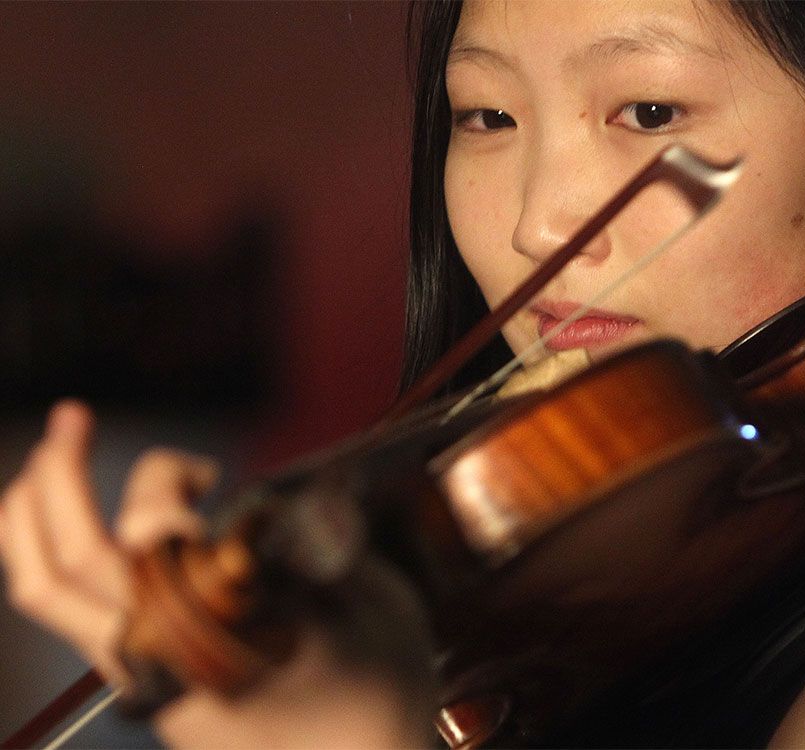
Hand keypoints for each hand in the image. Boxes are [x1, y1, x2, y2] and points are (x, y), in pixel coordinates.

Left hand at [0, 401, 432, 747]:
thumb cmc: (379, 692)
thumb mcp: (376, 602)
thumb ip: (320, 542)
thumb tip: (265, 509)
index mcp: (218, 632)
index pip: (152, 537)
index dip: (162, 483)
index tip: (208, 474)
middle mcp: (163, 655)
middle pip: (71, 557)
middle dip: (59, 475)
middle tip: (72, 420)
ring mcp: (144, 675)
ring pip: (46, 592)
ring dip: (33, 517)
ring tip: (49, 462)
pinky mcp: (145, 685)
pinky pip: (69, 615)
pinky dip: (52, 556)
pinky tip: (80, 528)